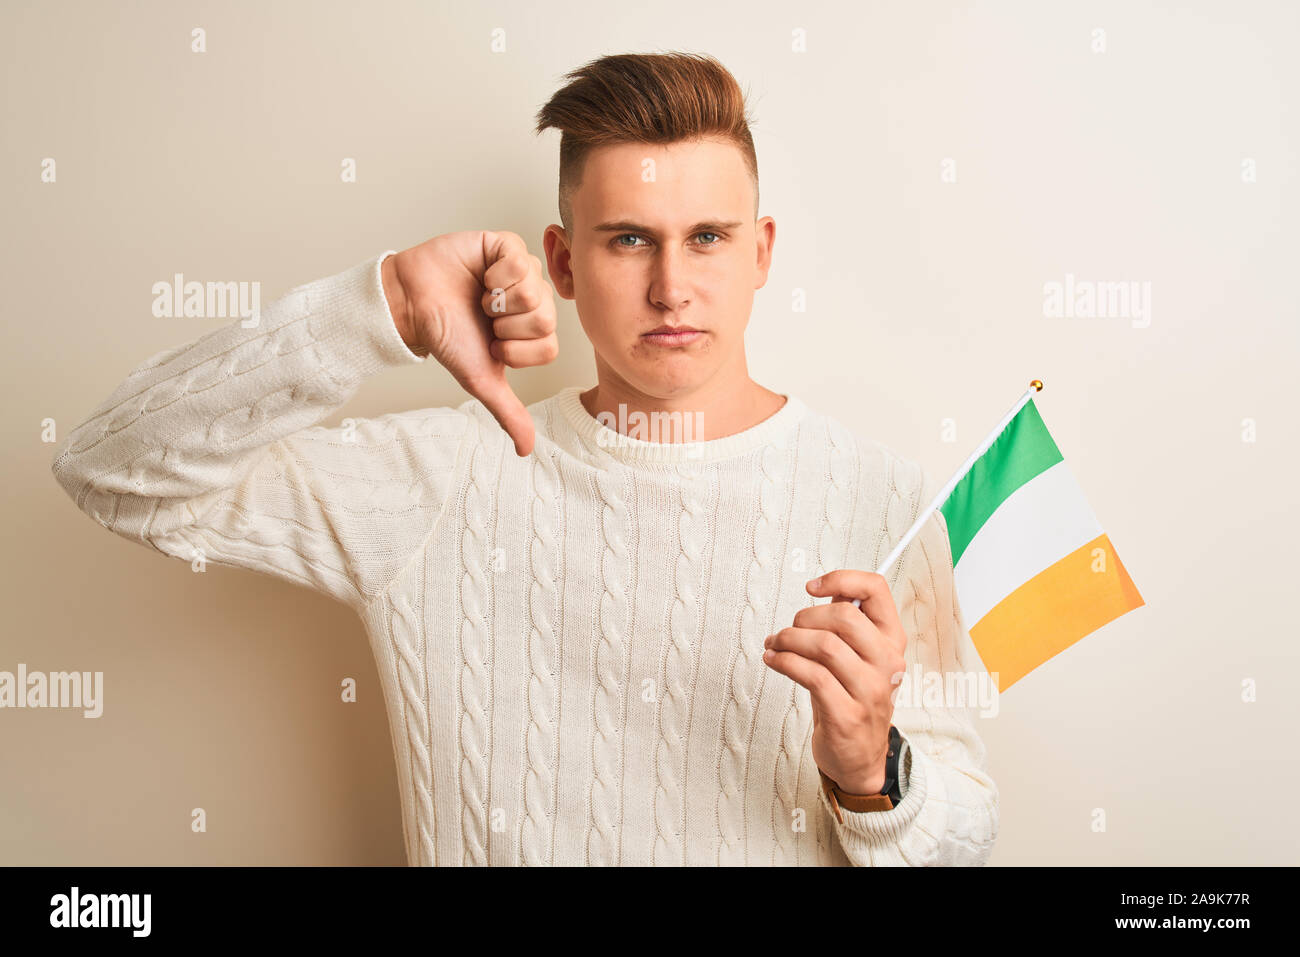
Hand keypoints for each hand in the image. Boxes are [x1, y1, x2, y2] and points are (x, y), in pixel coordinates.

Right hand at [383, 230, 558, 456]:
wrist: (412, 306)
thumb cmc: (447, 338)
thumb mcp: (481, 380)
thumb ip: (508, 412)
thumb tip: (527, 450)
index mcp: (533, 329)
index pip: (549, 345)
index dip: (516, 350)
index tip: (492, 343)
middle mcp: (532, 298)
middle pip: (545, 317)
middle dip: (506, 326)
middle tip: (484, 318)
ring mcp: (521, 270)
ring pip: (534, 290)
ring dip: (498, 300)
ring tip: (480, 297)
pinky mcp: (505, 245)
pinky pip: (519, 259)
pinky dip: (495, 273)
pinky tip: (481, 275)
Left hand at [762, 570, 908, 793]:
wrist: (860, 757)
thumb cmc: (853, 699)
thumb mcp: (859, 657)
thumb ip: (849, 623)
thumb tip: (827, 587)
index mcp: (892, 640)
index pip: (877, 590)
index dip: (841, 579)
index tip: (812, 587)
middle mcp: (888, 662)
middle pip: (844, 616)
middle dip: (804, 617)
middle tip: (788, 629)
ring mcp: (871, 690)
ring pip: (824, 645)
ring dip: (788, 640)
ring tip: (775, 644)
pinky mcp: (847, 714)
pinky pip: (811, 676)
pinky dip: (785, 662)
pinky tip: (774, 660)